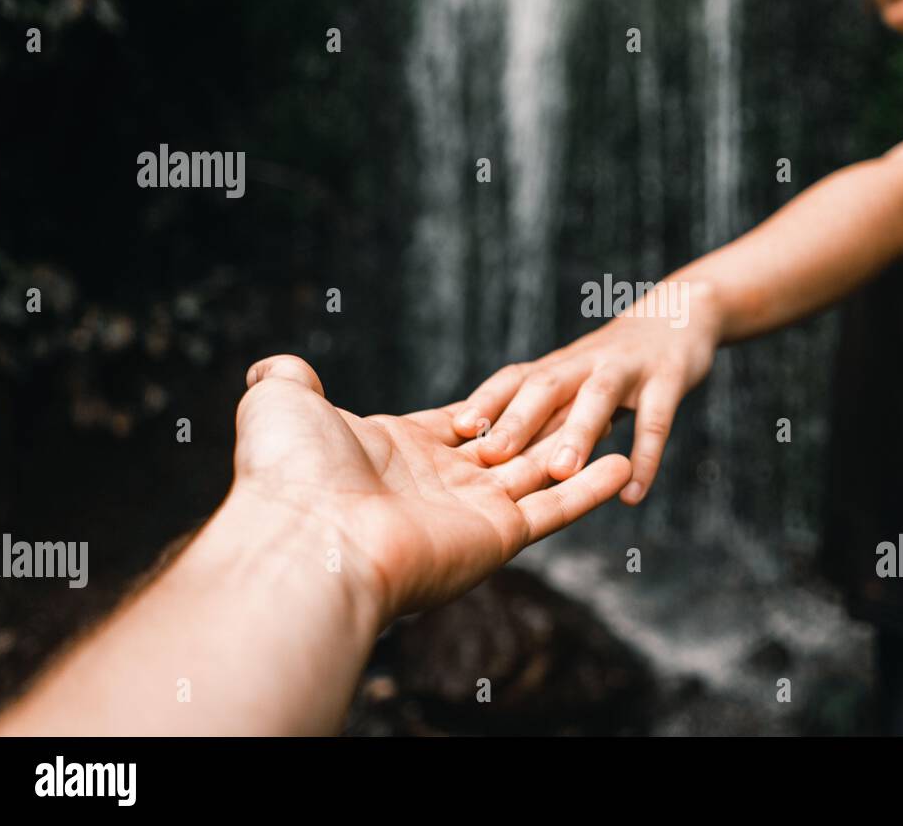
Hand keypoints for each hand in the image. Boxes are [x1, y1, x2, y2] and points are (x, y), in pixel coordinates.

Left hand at [229, 354, 632, 624]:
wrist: (308, 535)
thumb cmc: (289, 470)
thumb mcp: (280, 403)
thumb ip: (290, 379)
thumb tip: (278, 368)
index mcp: (400, 451)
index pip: (457, 424)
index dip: (487, 408)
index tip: (518, 392)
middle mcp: (441, 483)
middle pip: (508, 449)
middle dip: (543, 431)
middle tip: (583, 408)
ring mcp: (473, 511)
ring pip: (542, 478)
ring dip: (581, 458)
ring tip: (614, 441)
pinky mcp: (501, 534)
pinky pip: (559, 507)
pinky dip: (594, 489)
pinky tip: (624, 471)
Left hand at [450, 280, 722, 504]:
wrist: (681, 315)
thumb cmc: (617, 362)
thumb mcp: (578, 377)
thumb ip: (549, 410)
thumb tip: (496, 456)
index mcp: (561, 366)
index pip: (516, 378)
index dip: (488, 400)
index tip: (459, 429)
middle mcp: (587, 363)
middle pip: (547, 386)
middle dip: (518, 419)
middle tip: (492, 456)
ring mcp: (629, 369)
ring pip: (597, 398)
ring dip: (578, 434)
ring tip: (561, 473)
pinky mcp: (669, 379)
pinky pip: (657, 421)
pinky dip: (645, 458)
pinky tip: (632, 494)